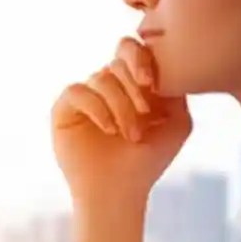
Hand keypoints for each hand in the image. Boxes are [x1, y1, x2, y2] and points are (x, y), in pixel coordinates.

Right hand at [51, 37, 191, 241]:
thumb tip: (164, 64)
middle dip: (135, 89)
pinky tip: (110, 130)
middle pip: (118, 62)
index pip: (132, 49)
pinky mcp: (64, 109)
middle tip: (145, 115)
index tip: (152, 84)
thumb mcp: (177, 122)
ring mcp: (85, 96)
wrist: (119, 192)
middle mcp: (106, 86)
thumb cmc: (148, 160)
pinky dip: (98, 108)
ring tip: (132, 135)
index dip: (142, 58)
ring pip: (101, 77)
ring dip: (121, 106)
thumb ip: (177, 89)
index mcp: (132, 84)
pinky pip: (79, 91)